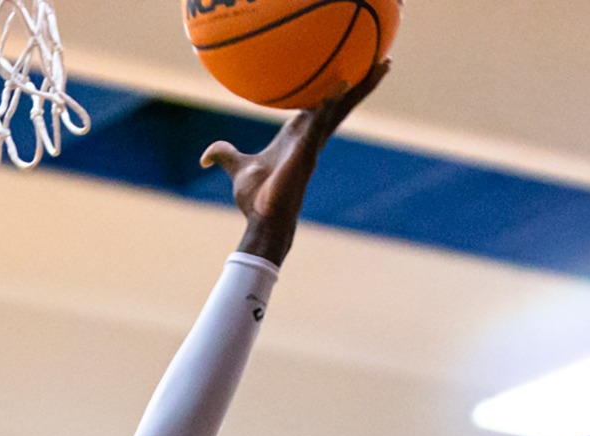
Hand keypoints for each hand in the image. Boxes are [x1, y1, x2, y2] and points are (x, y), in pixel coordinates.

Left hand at [200, 60, 388, 264]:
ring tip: (381, 65)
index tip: (351, 70)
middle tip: (384, 61)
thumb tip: (205, 157)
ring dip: (359, 87)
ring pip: (340, 109)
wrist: (262, 220)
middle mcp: (311, 137)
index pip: (322, 106)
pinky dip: (329, 104)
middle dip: (363, 83)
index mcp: (298, 136)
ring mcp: (312, 144)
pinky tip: (340, 84)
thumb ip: (224, 155)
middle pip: (342, 104)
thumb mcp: (238, 169)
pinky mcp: (306, 153)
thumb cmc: (255, 199)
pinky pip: (320, 123)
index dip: (337, 89)